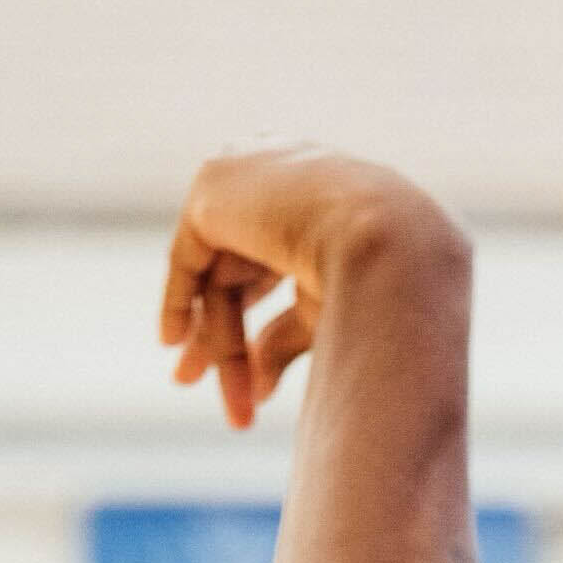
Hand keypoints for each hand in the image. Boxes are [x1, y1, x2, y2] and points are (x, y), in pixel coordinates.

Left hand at [160, 148, 441, 429]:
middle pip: (242, 271)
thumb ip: (287, 339)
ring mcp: (249, 175)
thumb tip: (257, 386)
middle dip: (222, 336)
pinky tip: (171, 340)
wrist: (391, 240)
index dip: (261, 318)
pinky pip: (189, 254)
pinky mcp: (216, 189)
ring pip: (221, 275)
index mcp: (328, 200)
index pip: (279, 262)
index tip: (252, 376)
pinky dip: (178, 298)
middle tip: (198, 384)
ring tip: (200, 388)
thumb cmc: (386, 284)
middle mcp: (286, 178)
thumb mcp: (332, 314)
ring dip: (214, 339)